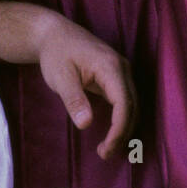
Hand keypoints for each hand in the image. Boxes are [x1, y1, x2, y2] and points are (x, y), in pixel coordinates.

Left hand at [35, 15, 135, 159]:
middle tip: (104, 154)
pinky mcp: (116, 76)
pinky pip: (126, 100)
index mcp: (110, 66)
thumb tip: (85, 124)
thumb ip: (74, 99)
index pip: (124, 103)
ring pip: (132, 105)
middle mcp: (122, 68)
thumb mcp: (60, 77)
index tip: (107, 148)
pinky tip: (111, 133)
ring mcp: (121, 71)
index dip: (119, 129)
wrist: (54, 33)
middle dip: (122, 133)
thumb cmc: (56, 53)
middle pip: (132, 106)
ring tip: (106, 148)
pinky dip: (122, 119)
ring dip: (124, 128)